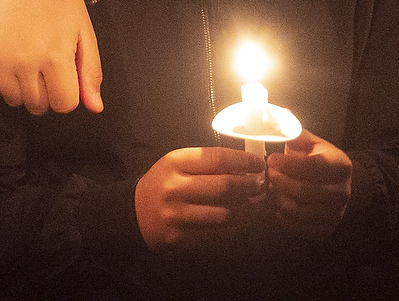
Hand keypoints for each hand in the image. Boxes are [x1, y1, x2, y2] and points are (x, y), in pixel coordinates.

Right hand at [0, 0, 102, 113]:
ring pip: (16, 101)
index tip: (71, 81)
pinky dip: (9, 86)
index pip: (64, 104)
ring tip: (38, 70)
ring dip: (29, 93)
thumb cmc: (63, 5)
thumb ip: (91, 74)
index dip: (71, 96)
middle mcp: (26, 63)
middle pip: (39, 106)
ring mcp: (3, 61)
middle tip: (56, 74)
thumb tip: (95, 105)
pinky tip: (21, 68)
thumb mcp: (86, 37)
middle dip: (51, 96)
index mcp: (55, 58)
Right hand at [135, 147, 265, 252]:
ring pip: (224, 215)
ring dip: (249, 210)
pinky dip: (236, 228)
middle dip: (251, 186)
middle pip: (224, 187)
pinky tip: (246, 221)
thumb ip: (210, 161)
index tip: (260, 164)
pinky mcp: (178, 239)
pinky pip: (216, 235)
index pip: (218, 159)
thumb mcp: (181, 162)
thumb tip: (249, 164)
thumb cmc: (167, 181)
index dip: (245, 162)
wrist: (135, 212)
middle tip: (263, 185)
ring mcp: (175, 216)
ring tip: (260, 205)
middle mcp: (174, 189)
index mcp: (176, 163)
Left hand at [266, 129, 351, 239]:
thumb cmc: (320, 162)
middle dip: (280, 183)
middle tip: (267, 175)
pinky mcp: (325, 230)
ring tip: (269, 189)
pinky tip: (275, 206)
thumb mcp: (313, 145)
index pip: (313, 167)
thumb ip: (297, 133)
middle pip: (304, 192)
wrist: (338, 187)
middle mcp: (342, 192)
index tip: (271, 159)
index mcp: (341, 166)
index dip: (288, 164)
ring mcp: (335, 214)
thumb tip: (279, 113)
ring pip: (299, 211)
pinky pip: (297, 228)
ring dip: (278, 201)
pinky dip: (281, 218)